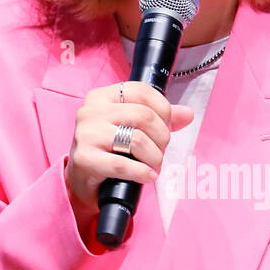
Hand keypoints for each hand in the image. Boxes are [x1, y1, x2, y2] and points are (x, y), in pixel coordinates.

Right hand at [64, 80, 193, 217]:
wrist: (82, 179)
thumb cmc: (109, 150)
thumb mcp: (131, 128)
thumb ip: (159, 118)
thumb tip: (188, 114)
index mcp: (102, 96)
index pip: (142, 91)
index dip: (163, 110)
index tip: (167, 127)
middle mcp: (91, 111)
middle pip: (144, 116)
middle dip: (162, 138)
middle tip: (160, 151)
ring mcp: (85, 134)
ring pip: (137, 140)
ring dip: (154, 157)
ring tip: (153, 165)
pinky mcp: (84, 158)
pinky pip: (123, 164)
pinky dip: (142, 172)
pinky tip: (147, 176)